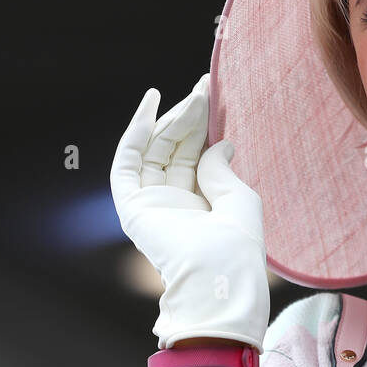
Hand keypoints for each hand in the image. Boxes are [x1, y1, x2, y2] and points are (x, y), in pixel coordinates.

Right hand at [110, 73, 270, 350]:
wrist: (220, 279)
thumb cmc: (238, 246)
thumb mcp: (239, 198)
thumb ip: (222, 169)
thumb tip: (221, 143)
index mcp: (202, 203)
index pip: (196, 154)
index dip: (203, 124)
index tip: (213, 93)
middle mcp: (175, 201)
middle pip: (175, 148)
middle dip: (189, 116)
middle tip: (204, 86)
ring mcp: (152, 203)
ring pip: (154, 150)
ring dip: (170, 120)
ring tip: (191, 97)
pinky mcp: (133, 207)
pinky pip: (128, 163)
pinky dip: (136, 134)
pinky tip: (150, 107)